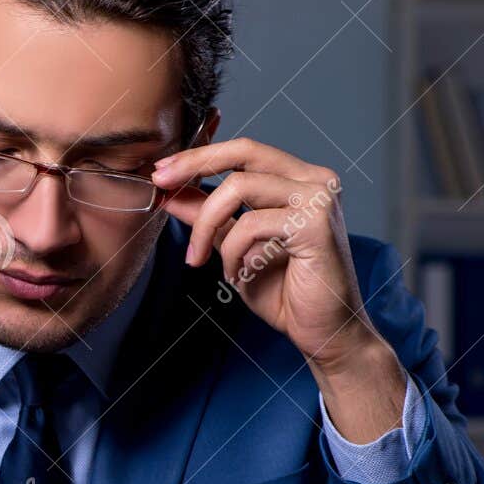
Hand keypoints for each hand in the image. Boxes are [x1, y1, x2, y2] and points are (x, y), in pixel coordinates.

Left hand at [151, 137, 405, 440]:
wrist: (322, 332)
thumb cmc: (284, 292)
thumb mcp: (233, 248)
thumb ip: (209, 217)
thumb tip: (171, 193)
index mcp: (299, 179)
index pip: (244, 151)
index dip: (200, 155)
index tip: (161, 172)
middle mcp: (315, 180)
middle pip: (244, 152)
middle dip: (194, 165)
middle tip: (160, 185)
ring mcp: (319, 198)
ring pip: (239, 187)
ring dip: (206, 226)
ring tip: (200, 259)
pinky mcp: (316, 224)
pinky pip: (251, 225)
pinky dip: (233, 252)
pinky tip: (238, 274)